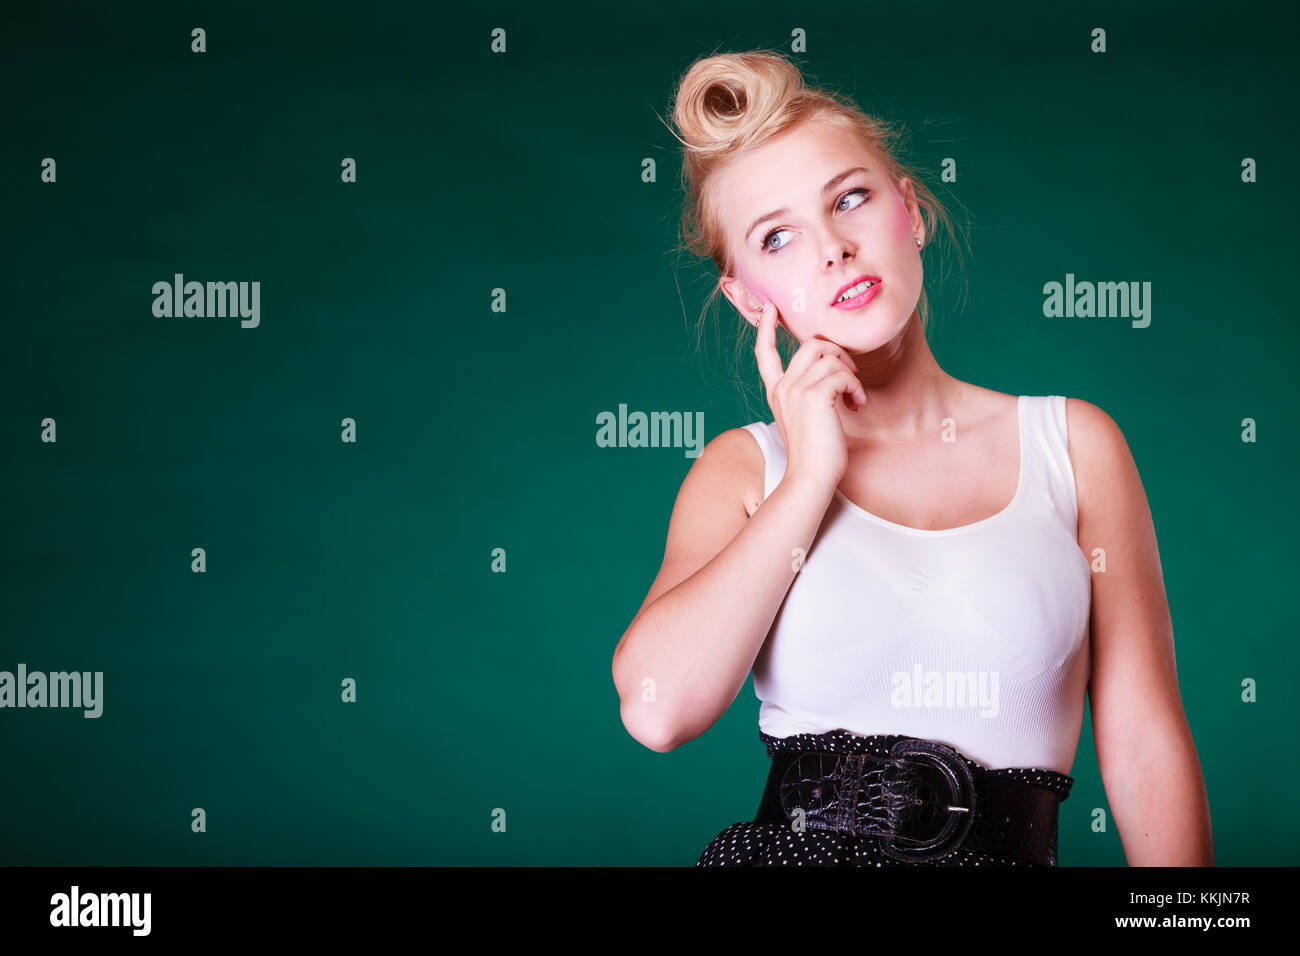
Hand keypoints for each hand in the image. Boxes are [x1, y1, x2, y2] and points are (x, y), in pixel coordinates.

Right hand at [752, 299, 867, 490]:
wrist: (810, 478)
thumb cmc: (815, 455)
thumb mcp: (805, 419)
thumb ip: (809, 395)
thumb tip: (833, 376)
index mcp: (777, 392)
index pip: (765, 353)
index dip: (767, 328)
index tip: (771, 308)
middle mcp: (782, 387)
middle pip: (810, 344)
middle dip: (837, 353)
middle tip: (850, 377)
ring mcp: (796, 390)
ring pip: (829, 356)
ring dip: (851, 374)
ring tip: (855, 398)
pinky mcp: (814, 396)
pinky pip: (842, 374)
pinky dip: (855, 388)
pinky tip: (857, 406)